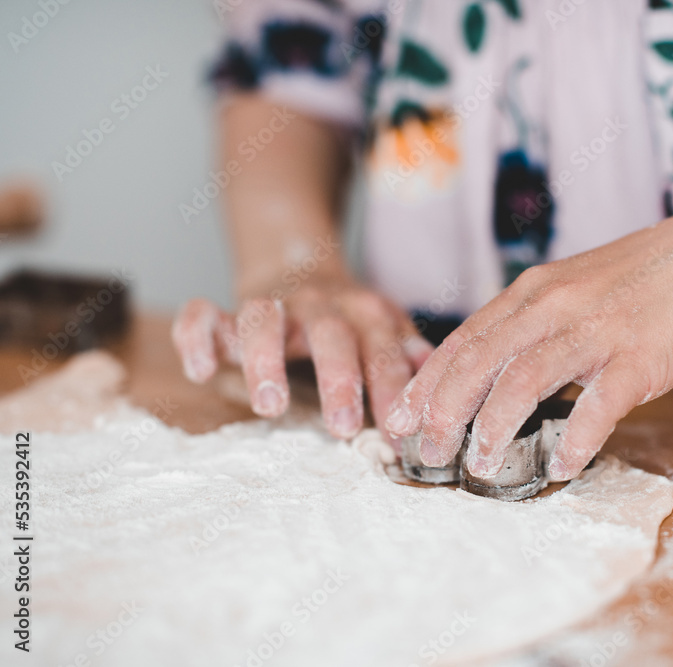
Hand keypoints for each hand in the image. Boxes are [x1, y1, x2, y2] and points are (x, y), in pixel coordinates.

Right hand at [172, 276, 432, 441]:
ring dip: (266, 359)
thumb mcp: (387, 330)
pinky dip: (196, 338)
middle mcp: (318, 305)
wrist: (298, 265)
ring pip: (263, 318)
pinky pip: (201, 315)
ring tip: (270, 407)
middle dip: (338, 380)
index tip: (400, 433)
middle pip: (329, 334)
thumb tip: (439, 382)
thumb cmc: (349, 318)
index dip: (393, 389)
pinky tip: (202, 372)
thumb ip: (409, 355)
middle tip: (343, 428)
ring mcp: (271, 306)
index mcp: (364, 312)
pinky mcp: (225, 312)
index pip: (383, 348)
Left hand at [384, 200, 672, 479]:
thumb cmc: (647, 275)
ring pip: (523, 381)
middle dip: (444, 411)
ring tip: (479, 465)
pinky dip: (575, 440)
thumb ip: (536, 318)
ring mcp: (596, 330)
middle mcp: (555, 306)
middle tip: (428, 452)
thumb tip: (498, 365)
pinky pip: (597, 405)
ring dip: (494, 428)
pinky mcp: (639, 357)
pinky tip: (564, 467)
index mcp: (535, 291)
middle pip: (479, 361)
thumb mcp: (575, 283)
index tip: (403, 419)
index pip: (465, 339)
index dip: (428, 382)